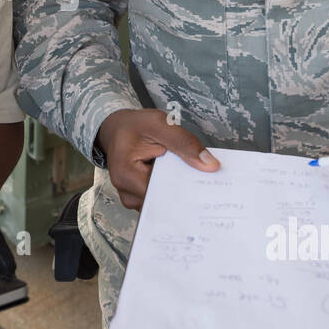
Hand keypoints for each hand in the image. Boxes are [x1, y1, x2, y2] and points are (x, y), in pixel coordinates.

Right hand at [97, 109, 219, 210]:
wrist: (117, 129)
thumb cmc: (134, 126)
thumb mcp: (160, 124)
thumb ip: (184, 142)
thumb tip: (210, 165)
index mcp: (125, 174)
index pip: (161, 193)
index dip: (183, 191)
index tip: (205, 187)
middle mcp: (126, 192)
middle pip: (163, 202)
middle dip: (184, 194)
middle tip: (207, 184)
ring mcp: (132, 198)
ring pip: (163, 204)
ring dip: (179, 193)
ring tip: (193, 179)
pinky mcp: (139, 198)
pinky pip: (160, 200)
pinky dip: (172, 191)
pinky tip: (183, 181)